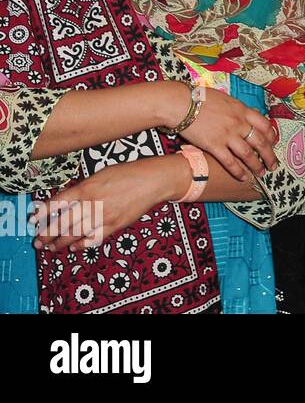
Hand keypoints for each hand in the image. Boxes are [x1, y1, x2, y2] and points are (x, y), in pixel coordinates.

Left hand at [31, 155, 188, 251]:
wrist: (154, 180)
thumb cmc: (128, 173)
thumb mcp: (100, 175)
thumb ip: (83, 189)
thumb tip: (66, 201)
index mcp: (87, 188)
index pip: (57, 203)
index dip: (42, 214)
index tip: (32, 221)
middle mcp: (93, 203)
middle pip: (63, 223)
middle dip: (48, 234)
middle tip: (38, 241)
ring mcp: (104, 216)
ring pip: (76, 233)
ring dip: (61, 242)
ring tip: (50, 248)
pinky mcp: (116, 224)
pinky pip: (95, 238)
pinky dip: (83, 244)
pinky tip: (74, 247)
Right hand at [158, 81, 277, 181]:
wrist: (180, 103)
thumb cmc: (199, 98)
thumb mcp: (225, 99)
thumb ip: (236, 109)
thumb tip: (243, 113)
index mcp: (242, 110)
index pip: (265, 125)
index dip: (272, 136)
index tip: (273, 144)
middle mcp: (239, 123)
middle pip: (261, 141)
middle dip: (269, 155)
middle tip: (274, 165)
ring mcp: (227, 135)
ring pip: (248, 154)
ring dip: (256, 165)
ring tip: (261, 174)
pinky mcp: (214, 145)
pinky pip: (230, 161)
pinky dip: (238, 171)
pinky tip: (243, 177)